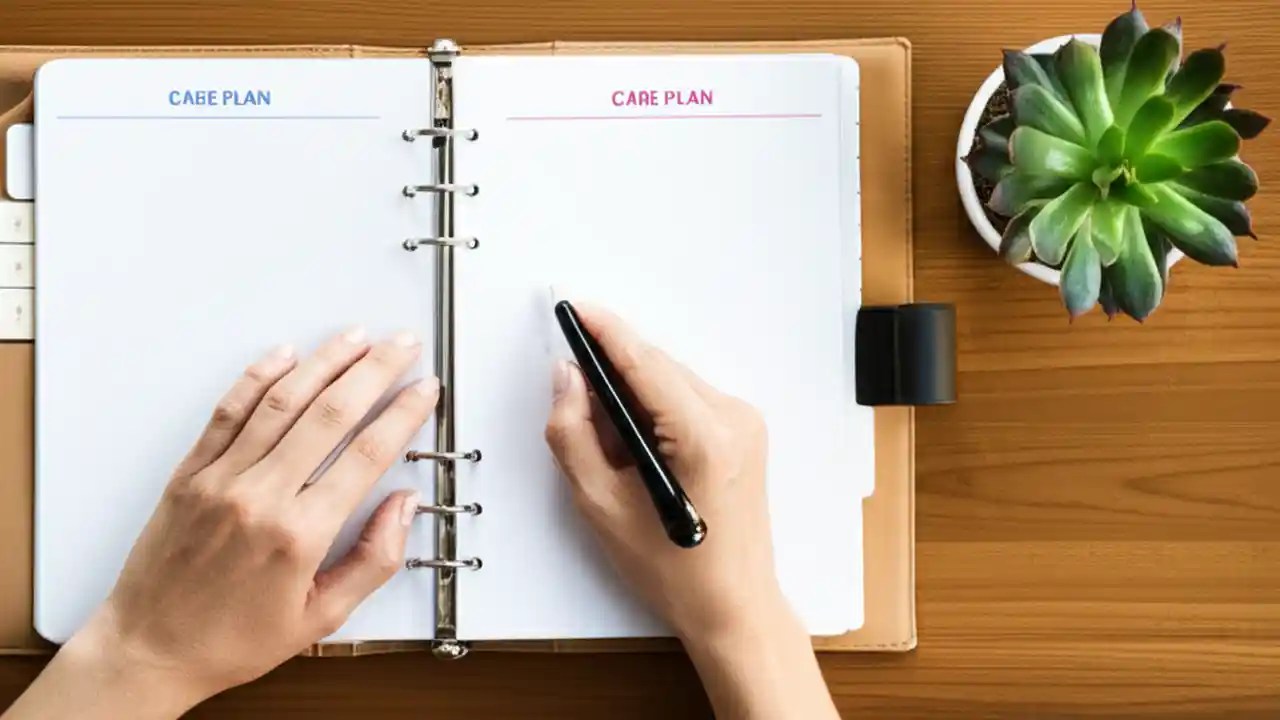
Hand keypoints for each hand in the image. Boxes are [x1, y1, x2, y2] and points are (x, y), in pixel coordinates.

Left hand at [7, 328, 437, 719]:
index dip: (403, 414)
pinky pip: (228, 412)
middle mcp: (260, 497)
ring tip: (355, 338)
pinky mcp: (189, 473)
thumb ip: (374, 559)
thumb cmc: (232, 641)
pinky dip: (257, 377)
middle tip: (402, 345)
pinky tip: (283, 355)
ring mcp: (221, 479)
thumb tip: (403, 505)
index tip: (424, 392)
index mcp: (299, 535)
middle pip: (331, 413)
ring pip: (282, 402)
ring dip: (324, 362)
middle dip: (375, 370)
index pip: (366, 454)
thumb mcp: (322, 617)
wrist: (149, 650)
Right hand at [544, 305, 838, 719]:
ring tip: (610, 446)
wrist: (734, 604)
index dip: (605, 332)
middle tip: (574, 397)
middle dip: (612, 373)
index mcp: (704, 437)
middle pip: (657, 368)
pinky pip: (688, 399)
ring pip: (671, 381)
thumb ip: (573, 434)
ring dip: (634, 396)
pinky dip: (656, 410)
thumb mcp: (601, 506)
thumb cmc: (676, 570)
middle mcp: (734, 419)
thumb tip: (568, 380)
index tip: (576, 309)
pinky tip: (638, 449)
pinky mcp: (745, 431)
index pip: (644, 363)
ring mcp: (745, 423)